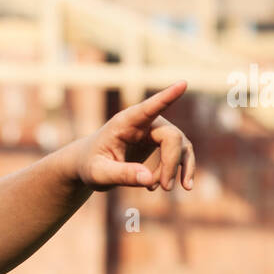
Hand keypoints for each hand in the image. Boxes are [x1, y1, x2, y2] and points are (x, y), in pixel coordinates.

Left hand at [74, 81, 194, 191]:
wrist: (90, 164)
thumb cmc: (91, 165)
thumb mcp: (99, 174)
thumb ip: (121, 175)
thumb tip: (148, 179)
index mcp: (125, 123)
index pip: (149, 108)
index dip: (167, 97)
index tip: (183, 83)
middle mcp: (144, 122)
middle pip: (172, 137)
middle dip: (170, 164)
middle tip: (164, 188)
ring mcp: (156, 130)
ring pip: (180, 146)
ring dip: (175, 169)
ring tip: (162, 189)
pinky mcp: (162, 141)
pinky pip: (181, 153)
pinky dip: (180, 170)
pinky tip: (167, 187)